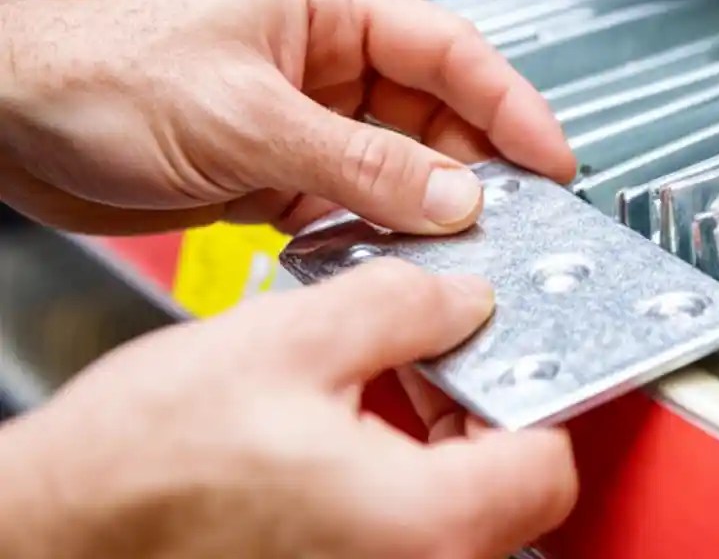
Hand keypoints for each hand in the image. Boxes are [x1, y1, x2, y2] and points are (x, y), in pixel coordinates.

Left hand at [0, 0, 575, 235]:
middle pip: (434, 112)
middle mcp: (322, 56)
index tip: (552, 157)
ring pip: (398, 163)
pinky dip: (374, 231)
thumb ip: (360, 163)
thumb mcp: (248, 119)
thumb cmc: (99, 78)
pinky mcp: (281, 168)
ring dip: (423, 208)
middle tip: (515, 219)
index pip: (448, 50)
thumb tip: (452, 197)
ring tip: (454, 248)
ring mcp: (305, 114)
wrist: (13, 127)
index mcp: (325, 6)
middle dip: (474, 168)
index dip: (510, 104)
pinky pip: (354, 201)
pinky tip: (386, 255)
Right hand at [0, 260, 577, 558]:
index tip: (507, 351)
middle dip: (486, 409)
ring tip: (384, 385)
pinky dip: (402, 478)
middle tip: (440, 360)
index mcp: (420, 521)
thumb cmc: (141, 468)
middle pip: (515, 489)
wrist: (55, 535)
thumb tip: (463, 295)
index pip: (552, 461)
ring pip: (463, 512)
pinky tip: (352, 428)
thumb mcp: (285, 339)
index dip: (540, 387)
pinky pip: (410, 532)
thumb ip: (402, 303)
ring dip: (442, 440)